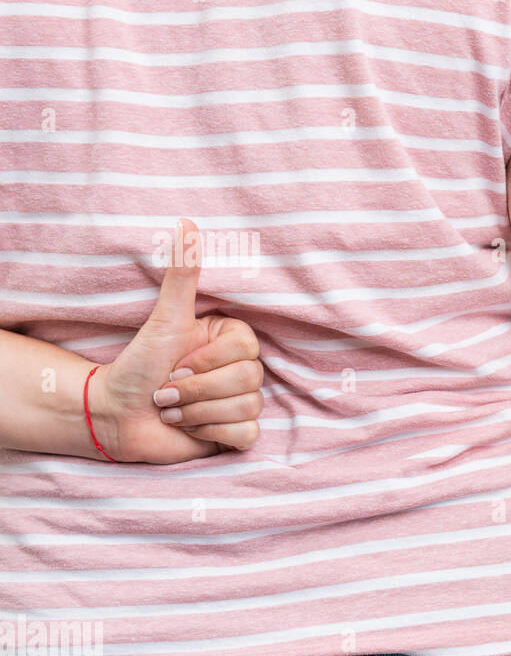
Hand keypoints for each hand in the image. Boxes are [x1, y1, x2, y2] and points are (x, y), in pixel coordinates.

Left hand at [90, 218, 264, 462]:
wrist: (116, 413)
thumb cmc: (138, 364)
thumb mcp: (164, 319)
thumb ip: (182, 275)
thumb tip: (186, 221)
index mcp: (232, 341)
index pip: (247, 350)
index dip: (209, 361)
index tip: (177, 363)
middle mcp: (241, 370)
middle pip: (249, 381)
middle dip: (197, 389)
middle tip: (167, 389)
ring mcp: (241, 403)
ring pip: (247, 408)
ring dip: (198, 412)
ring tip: (171, 409)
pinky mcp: (237, 434)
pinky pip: (245, 435)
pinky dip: (210, 433)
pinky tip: (188, 428)